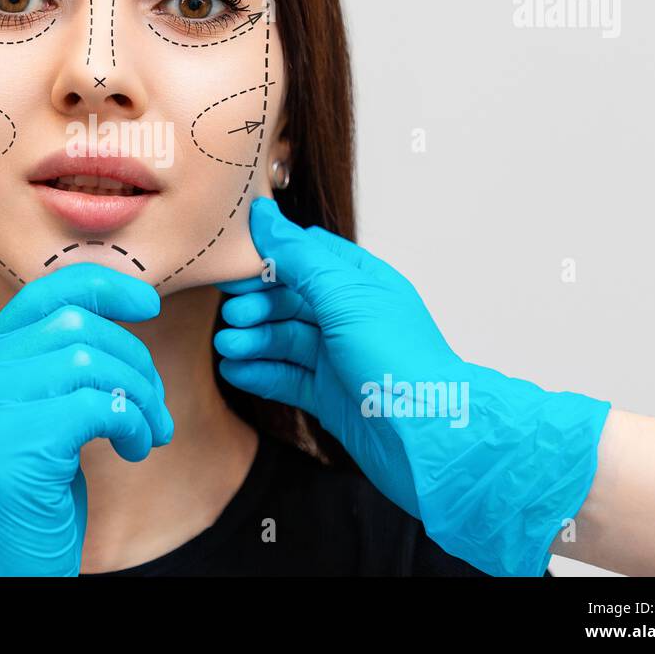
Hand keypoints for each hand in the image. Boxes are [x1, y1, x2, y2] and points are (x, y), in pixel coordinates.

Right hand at [0, 263, 173, 575]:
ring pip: (86, 359)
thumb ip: (51, 373)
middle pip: (71, 324)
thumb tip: (111, 313)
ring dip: (138, 393)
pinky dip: (132, 420)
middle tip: (154, 405)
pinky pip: (96, 404)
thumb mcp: (35, 429)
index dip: (100, 288)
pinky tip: (135, 449)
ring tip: (149, 432)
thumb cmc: (31, 512)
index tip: (147, 304)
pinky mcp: (11, 449)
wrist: (4, 584)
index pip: (38, 296)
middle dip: (132, 357)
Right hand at [214, 197, 610, 576]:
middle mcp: (349, 316)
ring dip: (252, 340)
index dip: (269, 258)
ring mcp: (338, 357)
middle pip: (289, 298)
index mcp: (361, 282)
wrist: (426, 438)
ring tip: (228, 347)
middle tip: (233, 316)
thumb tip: (263, 215)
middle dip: (257, 305)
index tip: (234, 266)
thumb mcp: (344, 295)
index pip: (307, 256)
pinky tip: (235, 371)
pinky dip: (259, 372)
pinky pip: (285, 377)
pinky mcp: (329, 396)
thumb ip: (299, 257)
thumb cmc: (397, 359)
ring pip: (284, 339)